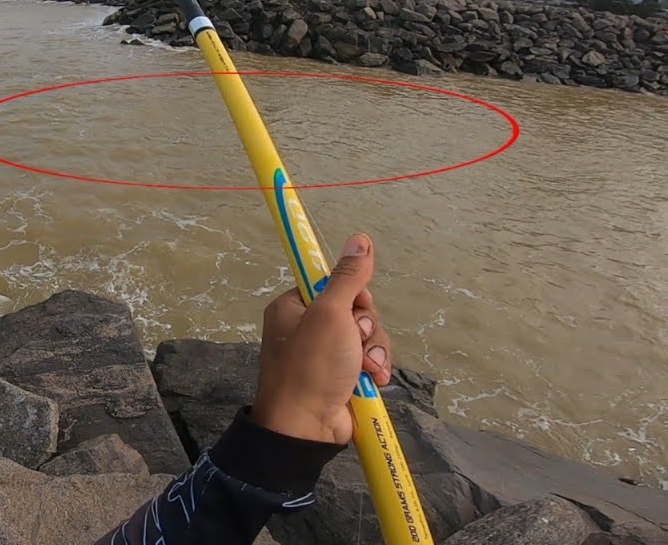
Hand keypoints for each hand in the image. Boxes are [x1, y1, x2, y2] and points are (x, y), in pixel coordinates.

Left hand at [250, 233, 391, 444]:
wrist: (305, 428)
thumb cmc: (311, 367)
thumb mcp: (331, 314)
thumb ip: (348, 277)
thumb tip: (360, 238)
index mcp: (293, 306)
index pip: (332, 283)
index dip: (353, 293)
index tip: (357, 305)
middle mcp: (306, 327)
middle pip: (354, 309)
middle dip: (366, 327)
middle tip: (358, 341)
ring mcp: (324, 353)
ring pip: (365, 335)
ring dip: (374, 350)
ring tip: (369, 368)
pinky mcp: (340, 375)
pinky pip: (367, 359)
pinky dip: (374, 368)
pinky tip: (374, 380)